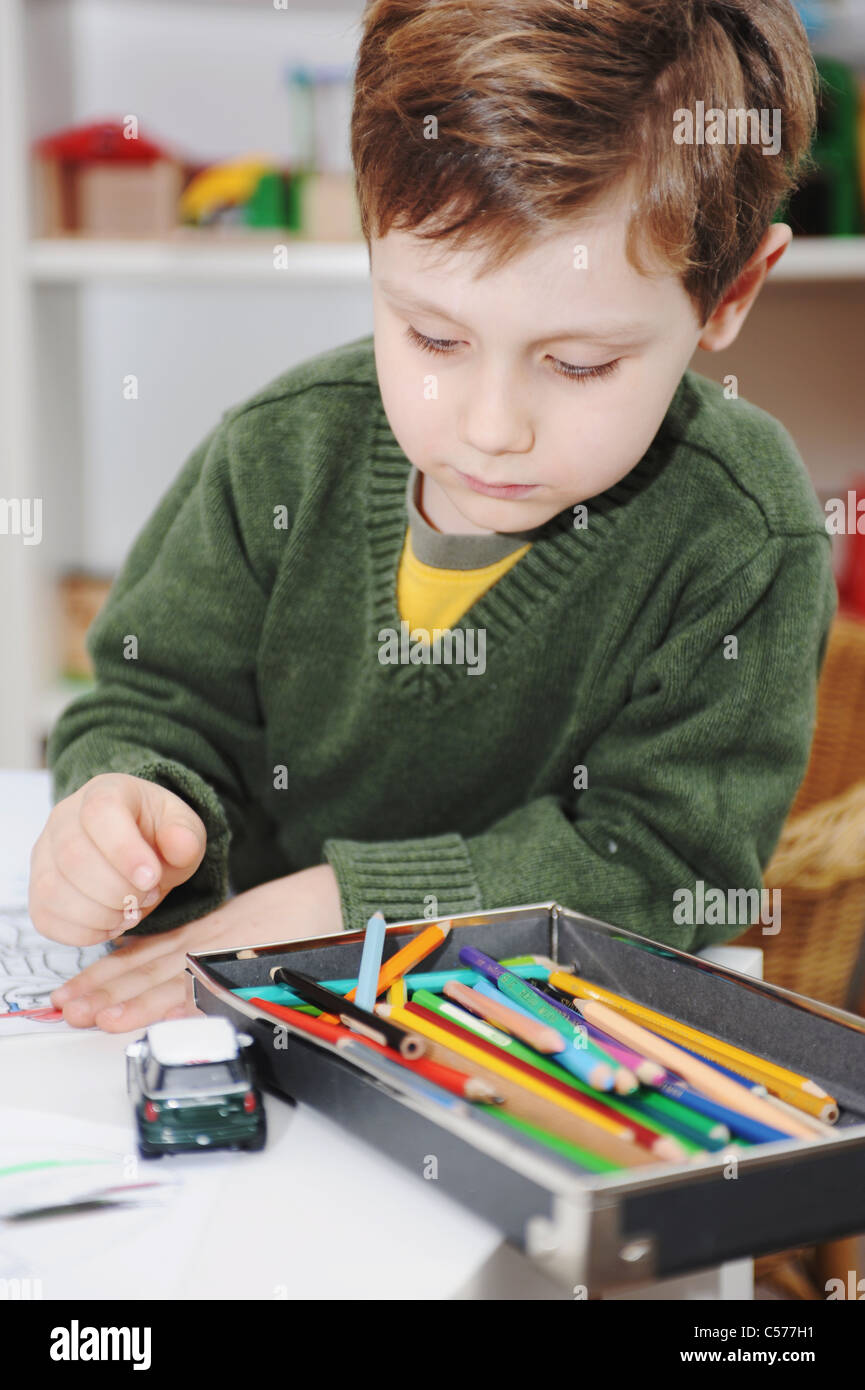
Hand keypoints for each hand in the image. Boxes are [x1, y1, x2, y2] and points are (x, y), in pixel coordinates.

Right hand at [29, 772, 206, 946]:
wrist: (137, 849)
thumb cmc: (157, 834)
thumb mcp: (183, 828)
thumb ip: (186, 835)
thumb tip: (180, 845)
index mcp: (104, 792)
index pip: (100, 812)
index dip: (124, 850)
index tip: (151, 878)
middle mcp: (63, 818)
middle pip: (73, 856)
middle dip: (117, 889)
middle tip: (147, 896)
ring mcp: (44, 855)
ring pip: (53, 891)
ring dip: (100, 914)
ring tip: (131, 912)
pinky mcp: (38, 891)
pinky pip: (46, 919)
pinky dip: (83, 932)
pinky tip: (110, 924)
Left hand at [50, 863, 343, 1031]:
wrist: (338, 896)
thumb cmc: (296, 915)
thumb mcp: (242, 926)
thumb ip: (208, 949)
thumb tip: (173, 982)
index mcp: (205, 935)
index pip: (144, 956)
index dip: (106, 974)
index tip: (72, 992)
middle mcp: (210, 944)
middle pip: (149, 969)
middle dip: (106, 991)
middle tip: (69, 1009)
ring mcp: (233, 953)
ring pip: (175, 980)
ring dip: (135, 1002)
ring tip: (100, 1018)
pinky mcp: (258, 962)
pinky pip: (220, 986)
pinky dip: (193, 1004)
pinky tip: (166, 1019)